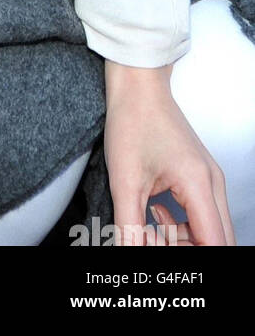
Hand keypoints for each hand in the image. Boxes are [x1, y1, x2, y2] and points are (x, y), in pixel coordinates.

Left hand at [104, 62, 235, 245]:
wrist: (137, 87)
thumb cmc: (133, 120)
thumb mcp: (123, 180)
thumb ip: (130, 225)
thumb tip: (129, 251)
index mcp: (198, 185)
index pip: (214, 244)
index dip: (188, 255)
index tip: (162, 249)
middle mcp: (212, 184)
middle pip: (218, 241)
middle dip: (186, 249)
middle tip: (153, 241)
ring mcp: (210, 180)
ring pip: (210, 230)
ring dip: (182, 238)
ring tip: (150, 223)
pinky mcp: (200, 177)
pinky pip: (202, 215)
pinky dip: (182, 223)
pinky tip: (156, 211)